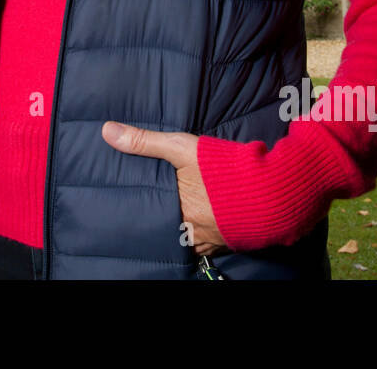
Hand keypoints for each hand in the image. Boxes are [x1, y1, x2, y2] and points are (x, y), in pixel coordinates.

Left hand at [102, 121, 226, 256]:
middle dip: (161, 220)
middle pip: (166, 229)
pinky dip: (198, 235)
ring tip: (173, 217)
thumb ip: (144, 141)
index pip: (147, 215)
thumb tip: (107, 131)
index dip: (141, 209)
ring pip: (184, 239)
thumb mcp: (182, 148)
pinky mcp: (226, 243)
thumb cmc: (224, 168)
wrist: (270, 189)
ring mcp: (208, 241)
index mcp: (174, 212)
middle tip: (154, 209)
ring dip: (179, 229)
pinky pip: (204, 245)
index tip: (133, 202)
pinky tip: (197, 223)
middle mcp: (189, 232)